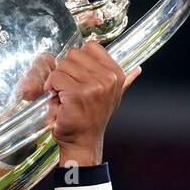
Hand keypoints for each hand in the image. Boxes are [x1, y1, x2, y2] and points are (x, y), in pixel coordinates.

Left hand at [42, 41, 138, 168]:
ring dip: (57, 80)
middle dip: (65, 70)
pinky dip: (52, 88)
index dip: (78, 60)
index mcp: (117, 74)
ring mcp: (93, 86)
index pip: (90, 47)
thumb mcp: (113, 97)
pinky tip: (58, 99)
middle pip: (74, 55)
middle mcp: (108, 78)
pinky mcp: (77, 94)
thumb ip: (124, 81)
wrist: (84, 142)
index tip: (76, 75)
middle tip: (67, 87)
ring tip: (63, 95)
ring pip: (63, 66)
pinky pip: (56, 78)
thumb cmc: (93, 119)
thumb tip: (138, 69)